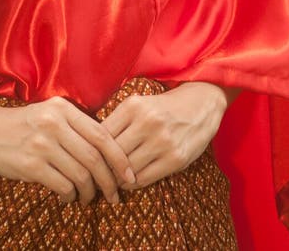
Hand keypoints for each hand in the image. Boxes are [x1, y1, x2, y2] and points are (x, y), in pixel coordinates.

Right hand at [0, 95, 136, 206]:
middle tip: (114, 195)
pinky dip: (71, 196)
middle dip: (109, 181)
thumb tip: (111, 153)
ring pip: (81, 175)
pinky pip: (63, 186)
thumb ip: (77, 127)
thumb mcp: (51, 114)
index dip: (119, 158)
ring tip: (89, 198)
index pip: (102, 135)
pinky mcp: (31, 165)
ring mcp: (42, 144)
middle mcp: (55, 124)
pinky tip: (69, 197)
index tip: (129, 176)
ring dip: (90, 192)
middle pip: (94, 158)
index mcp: (64, 109)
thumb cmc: (25, 125)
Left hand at [99, 82, 228, 190]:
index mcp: (133, 106)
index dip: (93, 150)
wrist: (199, 105)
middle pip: (113, 154)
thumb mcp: (138, 104)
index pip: (102, 135)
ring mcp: (163, 142)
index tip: (88, 158)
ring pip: (127, 169)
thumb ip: (117, 121)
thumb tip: (90, 144)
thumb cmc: (161, 107)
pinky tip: (129, 181)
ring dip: (117, 178)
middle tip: (95, 175)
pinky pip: (145, 178)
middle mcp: (147, 122)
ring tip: (111, 180)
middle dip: (103, 167)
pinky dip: (133, 184)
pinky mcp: (176, 159)